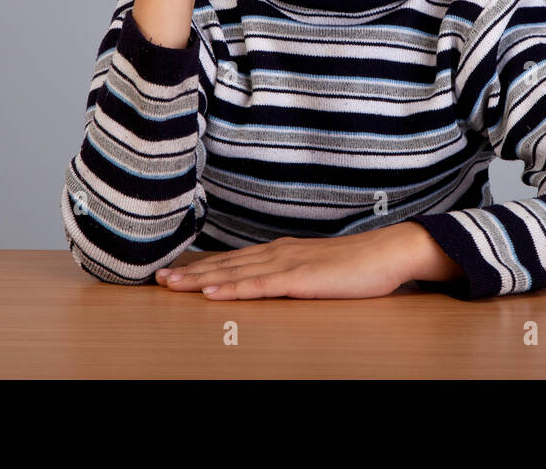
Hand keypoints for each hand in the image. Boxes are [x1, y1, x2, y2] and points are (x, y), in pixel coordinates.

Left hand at [156, 226, 421, 299]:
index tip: (175, 272)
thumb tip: (275, 283)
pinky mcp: (299, 279)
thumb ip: (294, 274)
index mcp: (282, 251)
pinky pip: (259, 286)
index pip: (233, 260)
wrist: (388, 253)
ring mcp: (287, 264)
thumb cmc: (359, 265)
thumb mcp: (318, 269)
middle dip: (190, 273)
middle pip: (225, 264)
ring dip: (200, 280)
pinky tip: (211, 293)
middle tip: (157, 279)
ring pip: (234, 273)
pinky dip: (232, 289)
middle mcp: (278, 252)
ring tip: (171, 285)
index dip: (202, 267)